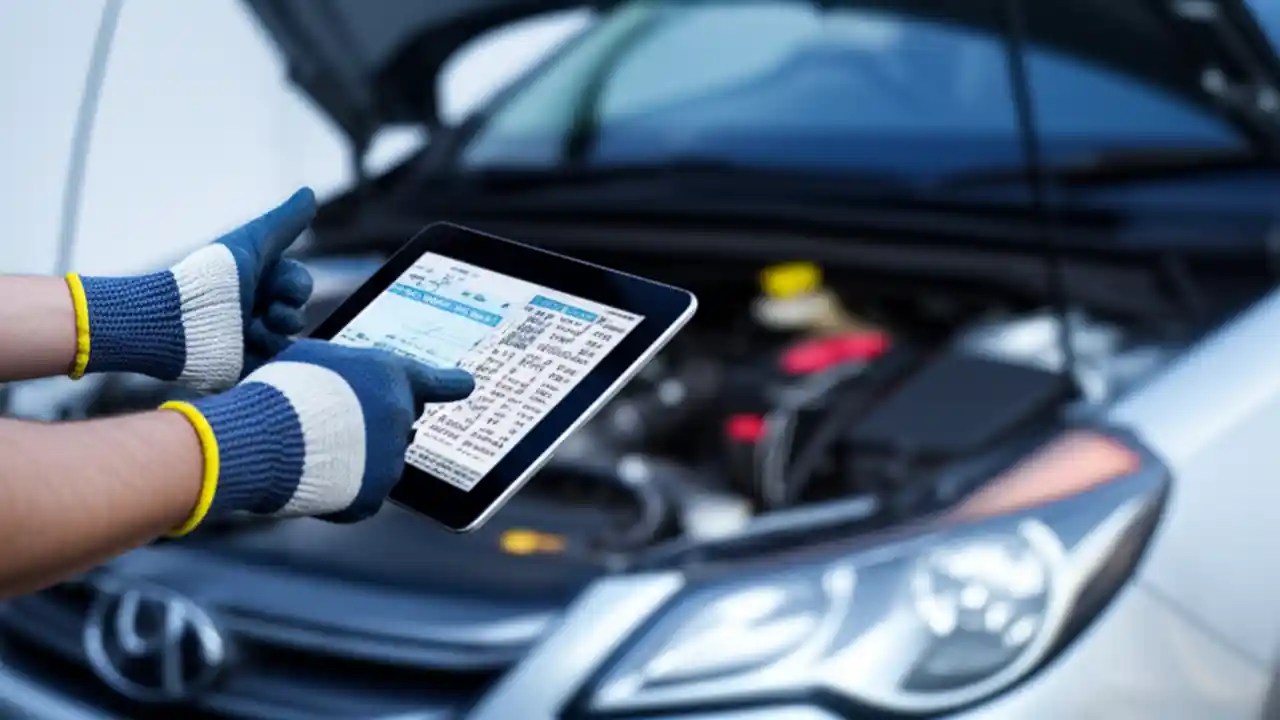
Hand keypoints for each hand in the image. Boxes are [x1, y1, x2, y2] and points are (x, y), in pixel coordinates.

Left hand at [67, 188, 317, 390]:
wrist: (178, 320)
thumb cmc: (211, 277)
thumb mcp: (253, 242)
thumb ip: (286, 221)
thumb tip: (310, 193)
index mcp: (257, 281)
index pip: (298, 285)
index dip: (296, 285)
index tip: (281, 285)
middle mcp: (255, 309)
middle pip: (297, 313)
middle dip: (289, 311)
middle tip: (271, 312)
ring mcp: (249, 339)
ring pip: (289, 340)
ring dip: (276, 332)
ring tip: (253, 330)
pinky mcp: (242, 365)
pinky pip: (274, 364)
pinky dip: (267, 355)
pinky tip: (248, 346)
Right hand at [161, 339, 474, 533]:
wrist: (266, 439)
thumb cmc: (282, 391)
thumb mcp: (316, 359)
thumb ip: (350, 374)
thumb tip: (353, 384)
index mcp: (391, 377)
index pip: (433, 382)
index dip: (450, 383)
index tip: (466, 385)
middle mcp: (400, 418)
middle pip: (397, 423)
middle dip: (373, 423)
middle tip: (332, 421)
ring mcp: (390, 460)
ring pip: (378, 459)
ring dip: (356, 455)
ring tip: (313, 448)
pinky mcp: (374, 496)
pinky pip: (361, 492)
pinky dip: (341, 487)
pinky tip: (314, 475)